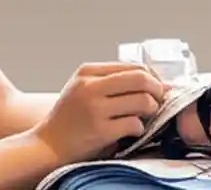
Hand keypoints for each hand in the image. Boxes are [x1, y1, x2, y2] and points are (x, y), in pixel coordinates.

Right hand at [35, 62, 166, 164]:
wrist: (49, 144)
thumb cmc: (71, 118)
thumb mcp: (84, 89)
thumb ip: (114, 82)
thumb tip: (161, 84)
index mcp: (87, 72)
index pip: (133, 66)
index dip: (152, 78)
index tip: (153, 90)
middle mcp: (89, 86)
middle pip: (141, 79)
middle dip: (157, 92)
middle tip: (156, 103)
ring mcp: (95, 109)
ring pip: (143, 101)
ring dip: (150, 111)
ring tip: (142, 118)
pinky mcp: (100, 131)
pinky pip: (135, 124)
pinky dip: (139, 129)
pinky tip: (130, 132)